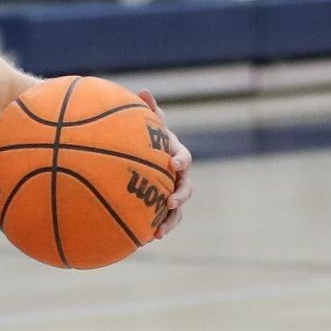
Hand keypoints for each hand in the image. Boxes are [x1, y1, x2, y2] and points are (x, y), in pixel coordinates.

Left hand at [138, 90, 193, 237]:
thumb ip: (148, 112)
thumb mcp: (149, 127)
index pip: (183, 158)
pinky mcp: (164, 208)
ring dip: (171, 220)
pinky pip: (165, 220)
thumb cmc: (148, 142)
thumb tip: (144, 90)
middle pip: (186, 187)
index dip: (180, 161)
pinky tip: (145, 239)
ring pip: (178, 210)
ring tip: (158, 232)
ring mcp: (173, 193)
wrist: (147, 161)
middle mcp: (179, 177)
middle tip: (170, 201)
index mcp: (176, 156)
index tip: (171, 164)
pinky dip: (158, 228)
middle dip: (180, 195)